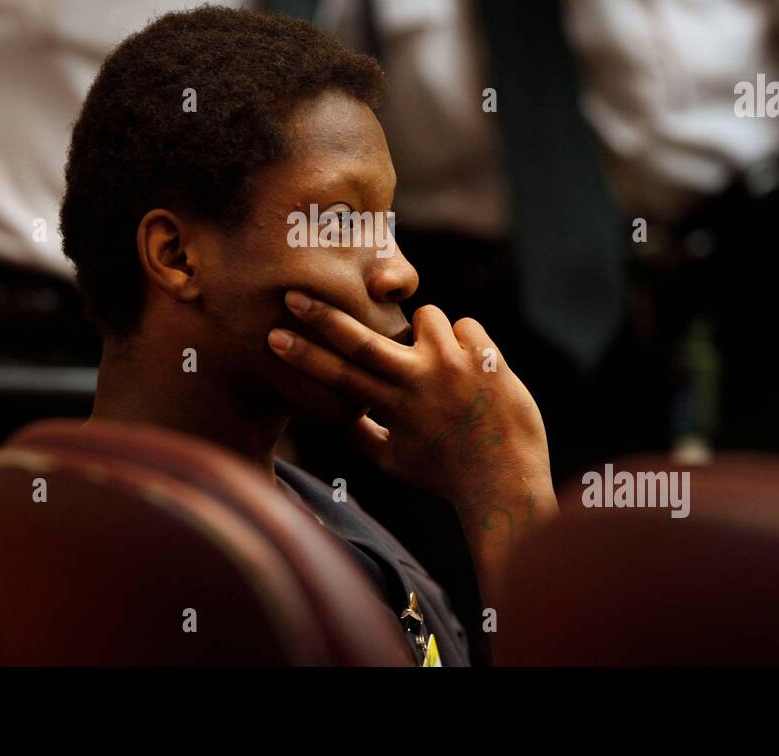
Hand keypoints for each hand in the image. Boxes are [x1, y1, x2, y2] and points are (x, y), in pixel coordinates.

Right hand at [267, 290, 552, 515]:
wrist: (506, 482)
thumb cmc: (446, 476)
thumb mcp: (395, 463)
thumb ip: (362, 436)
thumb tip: (336, 416)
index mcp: (393, 407)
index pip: (338, 376)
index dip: (302, 355)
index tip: (272, 336)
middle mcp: (418, 382)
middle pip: (362, 341)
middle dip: (324, 318)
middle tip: (294, 296)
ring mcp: (453, 366)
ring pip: (426, 316)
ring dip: (427, 333)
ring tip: (440, 363)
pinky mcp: (487, 357)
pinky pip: (465, 326)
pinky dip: (465, 344)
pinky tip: (474, 373)